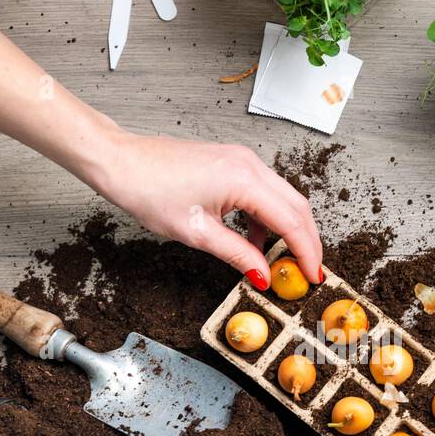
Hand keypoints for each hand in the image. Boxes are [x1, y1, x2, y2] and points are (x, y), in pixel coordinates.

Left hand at [0, 35, 321, 285]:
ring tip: (281, 262)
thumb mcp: (196, 233)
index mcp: (243, 179)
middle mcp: (250, 164)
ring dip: (287, 230)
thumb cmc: (149, 190)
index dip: (306, 251)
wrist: (121, 162)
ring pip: (283, 198)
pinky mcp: (233, 162)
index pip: (290, 220)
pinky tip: (255, 241)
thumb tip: (264, 274)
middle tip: (307, 270)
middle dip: (306, 240)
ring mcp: (243, 160)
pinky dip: (268, 218)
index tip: (313, 274)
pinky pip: (265, 192)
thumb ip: (237, 254)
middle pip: (297, 206)